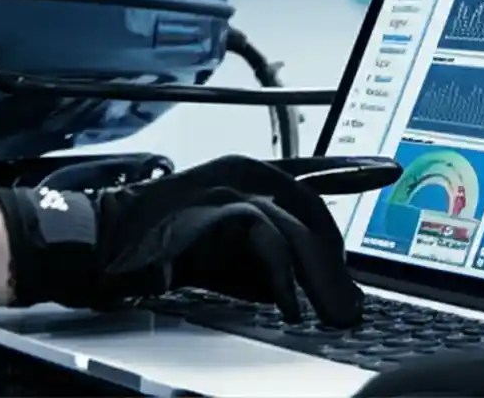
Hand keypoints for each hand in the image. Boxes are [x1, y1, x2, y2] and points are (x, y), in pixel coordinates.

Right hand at [0, 155, 363, 326]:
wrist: (93, 244)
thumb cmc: (153, 248)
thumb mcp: (221, 252)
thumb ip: (262, 259)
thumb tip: (301, 287)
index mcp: (246, 174)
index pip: (313, 170)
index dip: (353, 169)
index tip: (389, 167)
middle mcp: (242, 172)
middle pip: (310, 207)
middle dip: (335, 260)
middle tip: (350, 304)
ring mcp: (226, 187)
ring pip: (294, 224)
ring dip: (317, 276)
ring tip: (331, 315)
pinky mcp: (211, 209)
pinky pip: (264, 241)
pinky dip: (281, 279)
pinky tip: (289, 307)